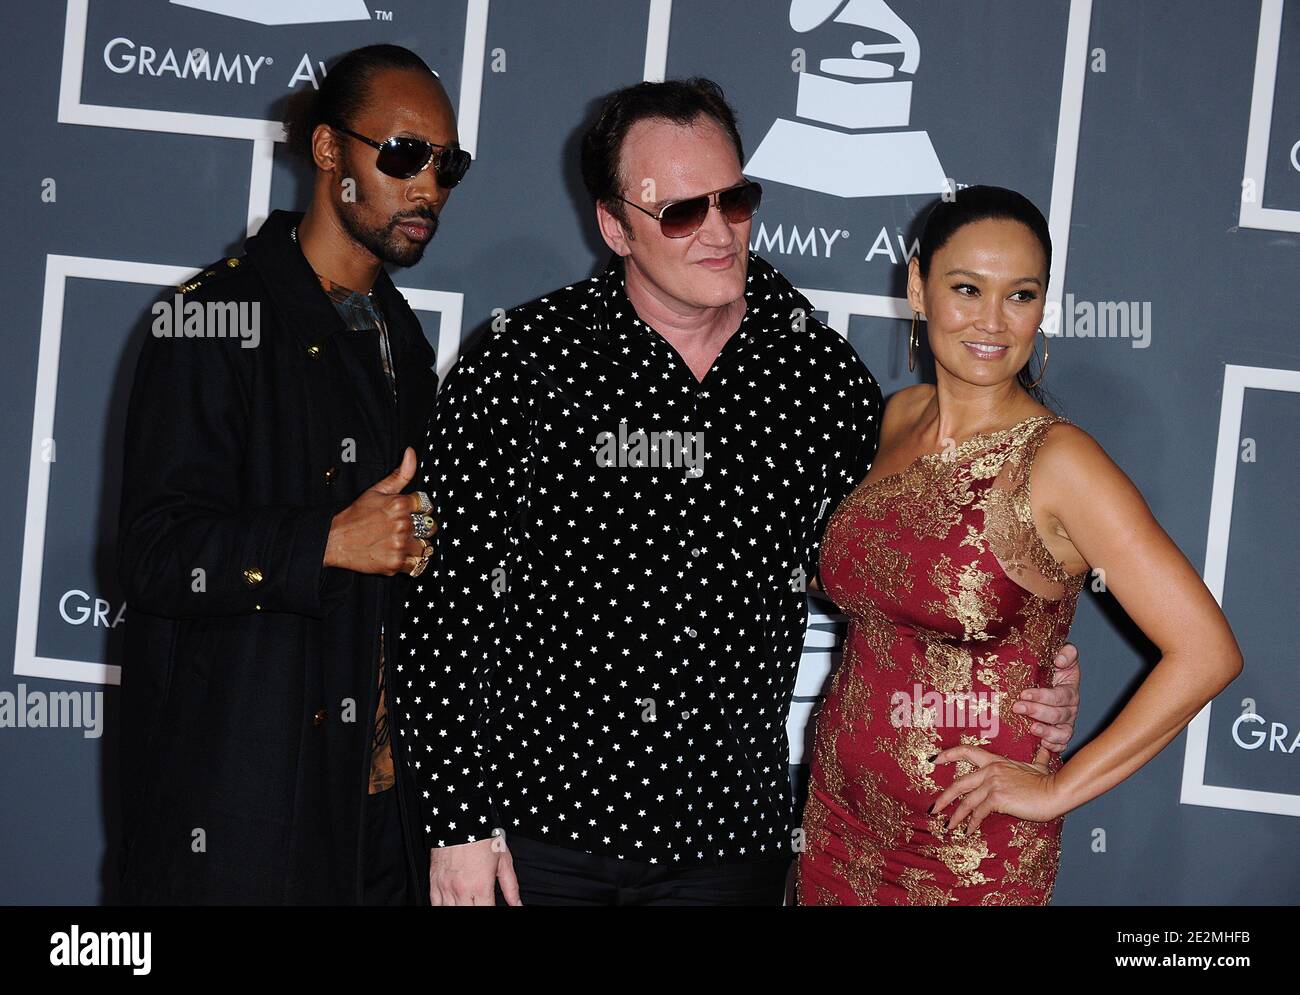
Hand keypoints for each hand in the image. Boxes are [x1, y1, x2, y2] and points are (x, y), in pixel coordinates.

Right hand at [323, 448, 434, 575]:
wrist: (335, 540)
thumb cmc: (356, 514)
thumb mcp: (377, 490)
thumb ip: (400, 474)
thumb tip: (411, 451)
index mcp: (399, 504)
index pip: (426, 505)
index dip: (417, 509)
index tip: (405, 513)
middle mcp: (402, 524)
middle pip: (430, 527)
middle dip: (420, 528)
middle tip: (401, 529)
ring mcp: (399, 545)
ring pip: (425, 547)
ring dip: (416, 546)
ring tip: (399, 543)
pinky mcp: (396, 563)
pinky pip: (418, 564)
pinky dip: (411, 562)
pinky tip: (398, 554)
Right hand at [429, 836, 520, 905]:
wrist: (460, 821)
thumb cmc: (481, 838)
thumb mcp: (503, 861)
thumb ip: (511, 887)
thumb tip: (517, 905)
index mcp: (481, 886)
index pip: (486, 912)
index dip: (492, 913)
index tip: (492, 906)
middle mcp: (462, 890)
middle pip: (467, 913)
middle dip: (476, 909)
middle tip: (481, 903)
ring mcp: (446, 888)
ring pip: (449, 911)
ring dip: (460, 909)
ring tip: (468, 903)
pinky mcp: (434, 882)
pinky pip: (435, 905)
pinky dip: (443, 907)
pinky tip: (452, 904)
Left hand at [929, 744, 1063, 832]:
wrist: (1056, 792)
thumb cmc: (1048, 781)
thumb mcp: (1038, 766)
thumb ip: (1038, 758)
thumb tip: (1046, 749)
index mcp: (996, 761)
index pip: (966, 751)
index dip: (948, 754)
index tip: (933, 760)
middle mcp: (991, 770)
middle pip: (959, 783)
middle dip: (943, 798)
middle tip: (932, 809)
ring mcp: (993, 783)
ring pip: (966, 801)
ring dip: (955, 816)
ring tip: (948, 826)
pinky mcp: (998, 798)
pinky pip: (978, 812)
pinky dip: (972, 823)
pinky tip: (969, 831)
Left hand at [1015, 641, 1079, 760]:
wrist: (1050, 681)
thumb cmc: (1051, 671)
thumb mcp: (1061, 657)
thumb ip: (1066, 653)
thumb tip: (1059, 660)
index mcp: (1069, 690)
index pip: (1060, 696)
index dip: (1043, 696)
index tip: (1024, 693)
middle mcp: (1070, 709)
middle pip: (1058, 714)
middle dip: (1037, 711)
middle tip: (1017, 707)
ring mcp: (1066, 724)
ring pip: (1061, 732)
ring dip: (1045, 730)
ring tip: (1031, 728)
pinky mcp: (1060, 735)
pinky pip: (1061, 745)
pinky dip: (1054, 746)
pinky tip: (1042, 744)